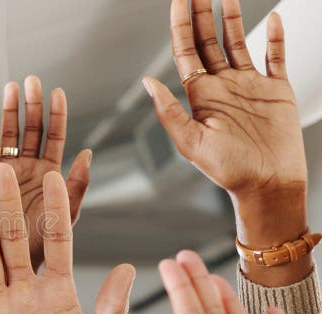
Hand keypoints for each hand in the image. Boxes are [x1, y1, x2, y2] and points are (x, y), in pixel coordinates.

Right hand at [0, 76, 90, 269]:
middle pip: (31, 131)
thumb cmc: (45, 251)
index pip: (55, 138)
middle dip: (31, 106)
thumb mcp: (68, 217)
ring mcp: (6, 174)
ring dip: (9, 112)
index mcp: (51, 175)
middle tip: (32, 81)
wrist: (16, 272)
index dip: (57, 115)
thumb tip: (87, 152)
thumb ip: (78, 186)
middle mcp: (28, 170)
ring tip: (11, 88)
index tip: (58, 92)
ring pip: (8, 137)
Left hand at [144, 1, 306, 246]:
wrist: (267, 186)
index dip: (181, 23)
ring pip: (237, 42)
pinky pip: (275, 56)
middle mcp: (221, 86)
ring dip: (231, 18)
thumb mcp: (190, 143)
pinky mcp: (276, 90)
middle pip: (207, 39)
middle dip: (201, 12)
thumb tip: (147, 81)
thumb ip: (169, 112)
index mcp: (198, 95)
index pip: (185, 50)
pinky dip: (276, 37)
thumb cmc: (227, 171)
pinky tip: (273, 18)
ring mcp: (248, 85)